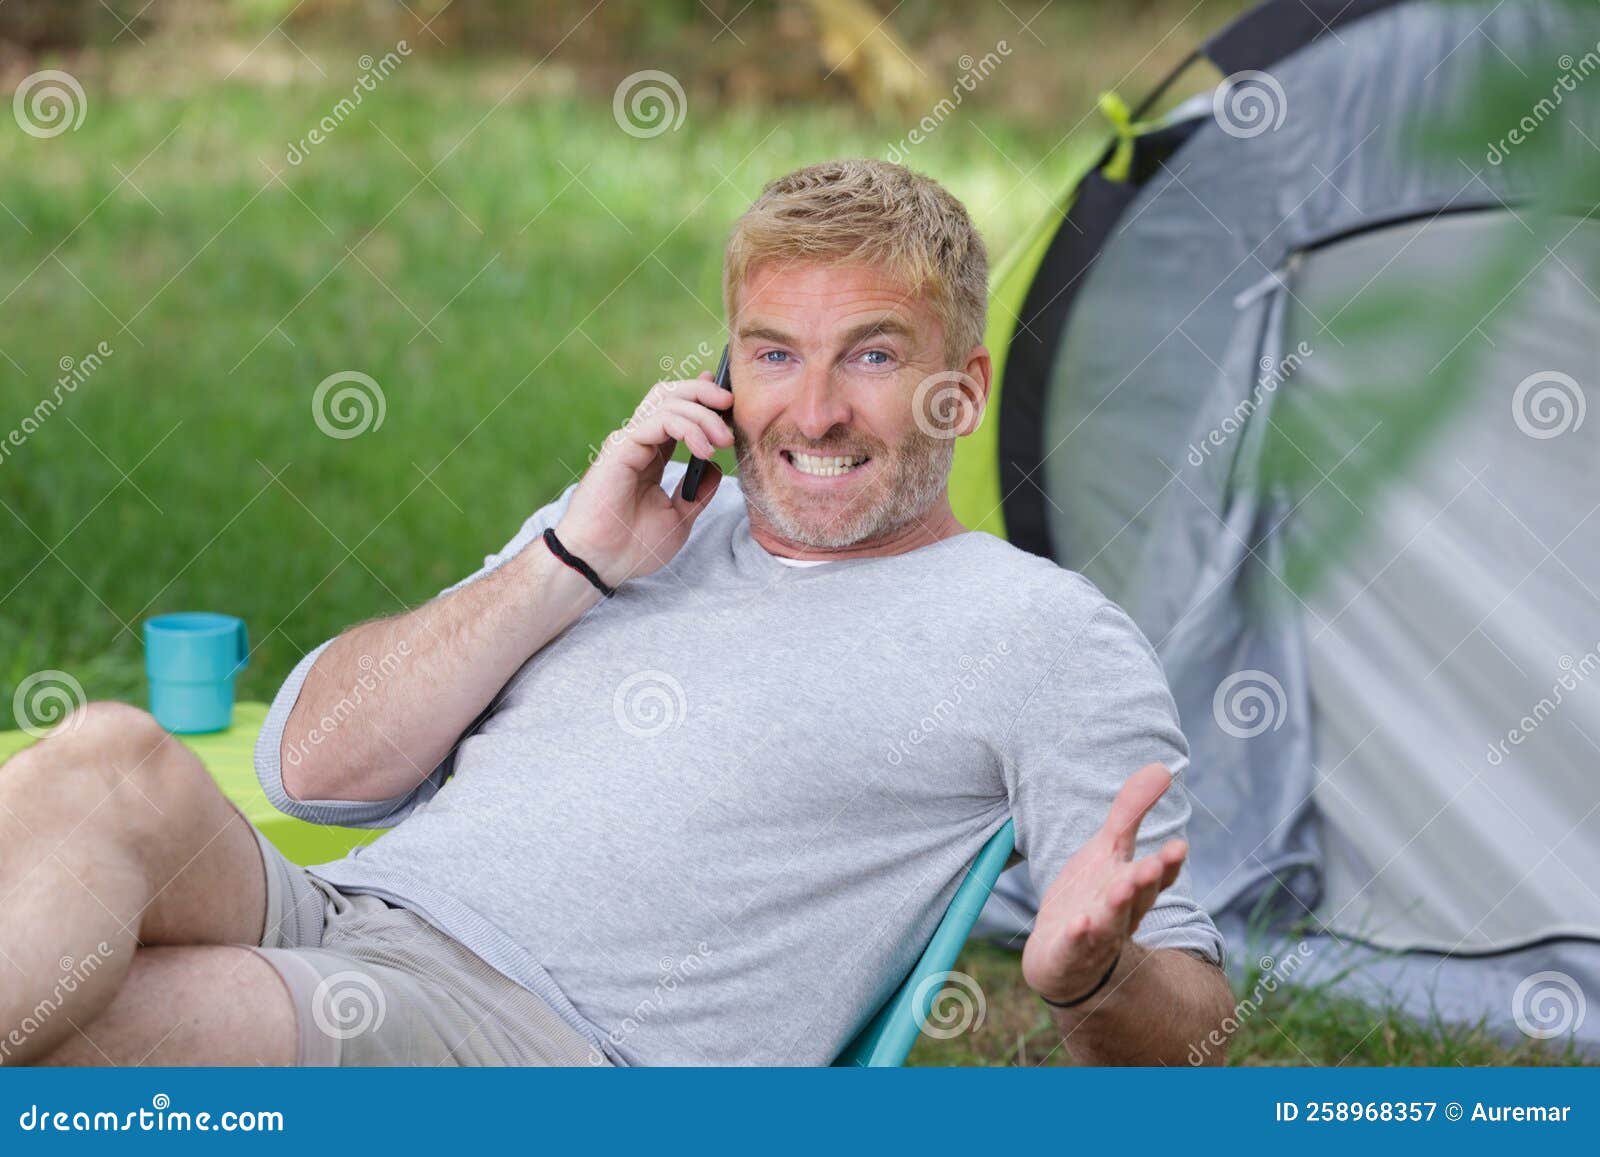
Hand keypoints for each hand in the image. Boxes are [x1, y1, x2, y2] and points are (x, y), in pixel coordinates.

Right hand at [555, 372, 734, 584]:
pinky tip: (703, 450)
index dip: (702, 399)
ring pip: (667, 401)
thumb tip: (715, 467)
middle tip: (732, 407)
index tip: (728, 402)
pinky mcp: (621, 448)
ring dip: (703, 414)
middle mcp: (639, 442)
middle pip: (671, 395)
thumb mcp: (679, 518)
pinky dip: (687, 428)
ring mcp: (629, 442)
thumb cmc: (632, 546)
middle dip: (705, 394)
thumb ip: (698, 492)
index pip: (676, 412)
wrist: (601, 564)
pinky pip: (659, 420)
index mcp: (651, 455)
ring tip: (723, 440)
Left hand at [1021, 762, 1188, 1004]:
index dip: (1167, 863)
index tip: (1178, 846)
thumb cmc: (1092, 896)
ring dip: (1116, 906)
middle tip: (1153, 865)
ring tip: (1120, 887)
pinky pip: (1074, 947)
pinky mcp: (1068, 953)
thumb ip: (1132, 812)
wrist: (1063, 958)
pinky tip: (1078, 924)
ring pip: (1110, 922)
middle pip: (1137, 898)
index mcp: (1132, 887)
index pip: (1156, 875)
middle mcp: (1120, 913)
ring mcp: (1095, 935)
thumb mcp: (1109, 849)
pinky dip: (1077, 937)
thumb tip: (1162, 766)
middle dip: (1145, 881)